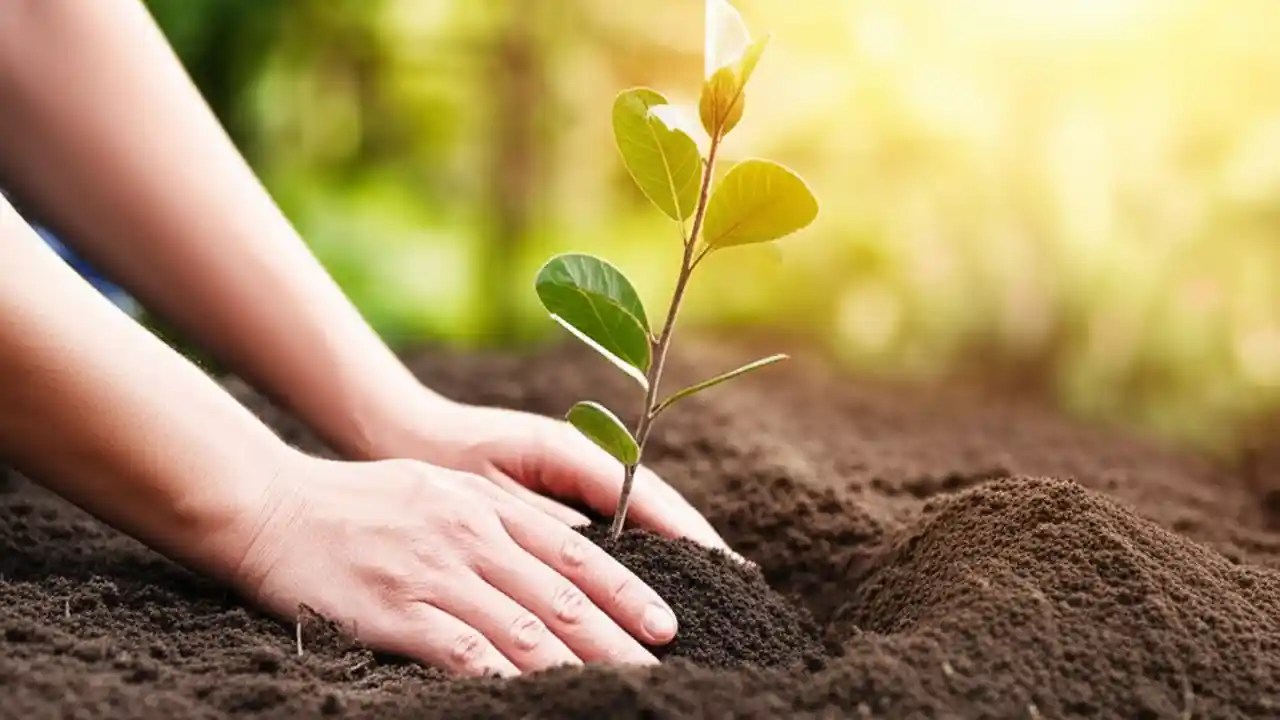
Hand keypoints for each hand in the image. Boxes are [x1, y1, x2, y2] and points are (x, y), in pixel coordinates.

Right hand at [229, 454, 678, 675]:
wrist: (271, 504)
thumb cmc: (357, 503)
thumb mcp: (439, 490)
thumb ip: (494, 520)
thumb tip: (551, 558)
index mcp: (486, 508)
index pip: (575, 554)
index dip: (626, 591)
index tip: (665, 624)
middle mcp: (471, 535)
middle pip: (562, 595)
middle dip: (618, 638)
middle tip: (659, 671)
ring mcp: (434, 572)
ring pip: (524, 626)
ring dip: (577, 666)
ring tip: (617, 692)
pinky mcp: (395, 609)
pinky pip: (462, 650)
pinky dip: (502, 677)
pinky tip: (531, 698)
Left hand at [363, 396, 729, 551]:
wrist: (404, 429)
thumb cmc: (441, 462)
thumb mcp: (491, 496)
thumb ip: (546, 522)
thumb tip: (599, 559)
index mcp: (569, 448)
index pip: (643, 495)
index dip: (684, 531)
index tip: (721, 563)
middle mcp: (584, 451)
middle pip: (655, 499)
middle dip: (694, 538)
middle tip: (736, 581)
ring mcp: (578, 463)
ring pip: (641, 504)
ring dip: (674, 539)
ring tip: (714, 578)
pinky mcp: (566, 479)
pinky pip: (617, 511)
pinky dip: (643, 537)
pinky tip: (660, 567)